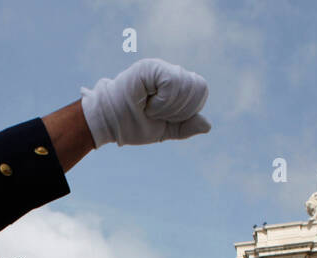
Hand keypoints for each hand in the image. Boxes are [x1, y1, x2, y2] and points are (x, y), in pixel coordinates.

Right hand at [80, 58, 209, 147]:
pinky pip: (173, 82)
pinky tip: (149, 103)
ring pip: (186, 85)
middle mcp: (170, 72)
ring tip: (150, 109)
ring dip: (169, 107)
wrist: (108, 124)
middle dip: (180, 110)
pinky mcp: (150, 67)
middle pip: (198, 87)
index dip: (190, 110)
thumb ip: (185, 127)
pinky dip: (163, 101)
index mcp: (176, 85)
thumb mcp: (164, 130)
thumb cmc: (132, 125)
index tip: (166, 117)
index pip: (201, 91)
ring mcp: (160, 68)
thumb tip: (207, 124)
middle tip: (158, 114)